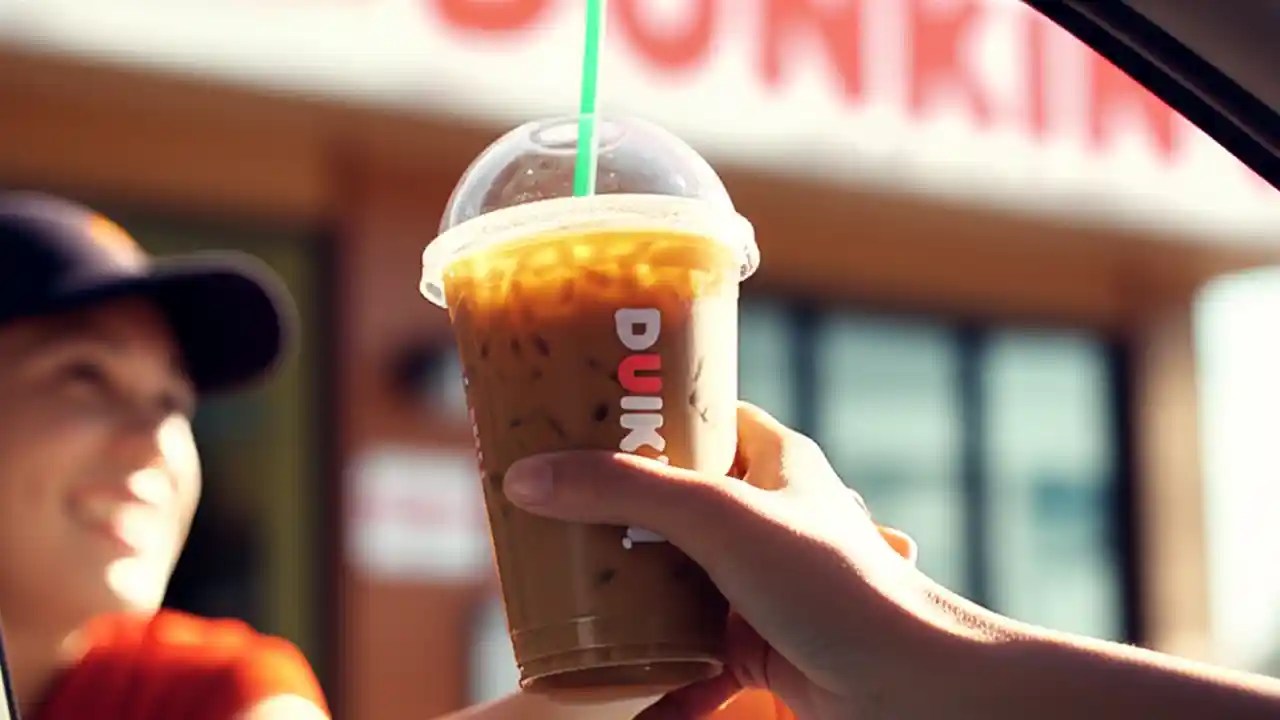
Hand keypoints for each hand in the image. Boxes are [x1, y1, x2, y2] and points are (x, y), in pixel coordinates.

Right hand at [502, 403, 966, 718]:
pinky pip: (690, 652)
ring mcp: (759, 580)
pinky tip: (621, 694)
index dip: (649, 409)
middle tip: (554, 506)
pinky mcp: (757, 642)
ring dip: (628, 592)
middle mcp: (766, 513)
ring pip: (676, 576)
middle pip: (674, 497)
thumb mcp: (719, 518)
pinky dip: (658, 674)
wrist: (907, 687)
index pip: (704, 412)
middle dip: (616, 509)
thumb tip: (528, 478)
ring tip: (567, 590)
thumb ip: (623, 492)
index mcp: (772, 460)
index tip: (585, 414)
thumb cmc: (835, 583)